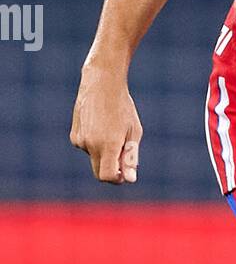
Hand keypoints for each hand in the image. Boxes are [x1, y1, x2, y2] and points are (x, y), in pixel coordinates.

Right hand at [70, 65, 142, 183]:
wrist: (102, 83)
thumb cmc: (123, 107)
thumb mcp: (133, 131)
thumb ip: (130, 157)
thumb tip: (129, 179)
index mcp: (108, 144)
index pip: (107, 176)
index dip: (117, 179)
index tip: (124, 175)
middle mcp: (91, 144)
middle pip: (99, 173)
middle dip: (111, 172)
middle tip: (123, 159)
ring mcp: (80, 140)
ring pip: (94, 158)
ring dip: (105, 153)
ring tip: (113, 130)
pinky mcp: (74, 135)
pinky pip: (87, 148)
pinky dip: (95, 144)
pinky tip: (101, 126)